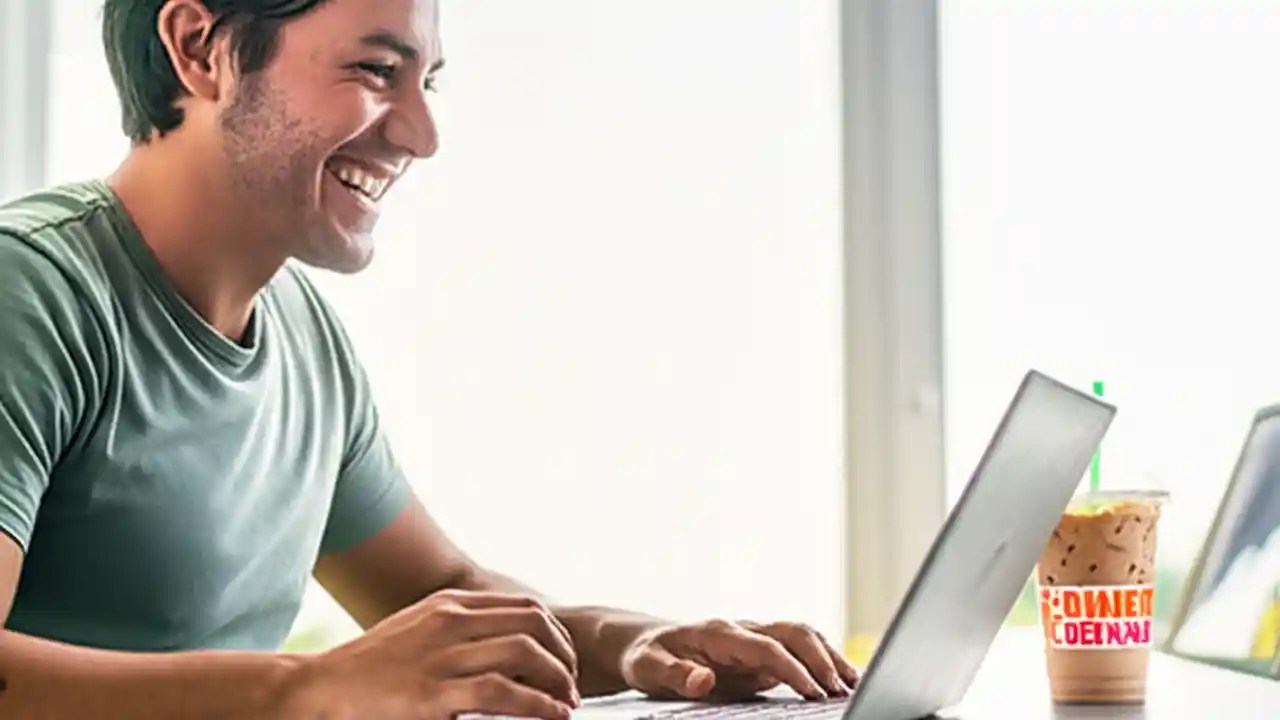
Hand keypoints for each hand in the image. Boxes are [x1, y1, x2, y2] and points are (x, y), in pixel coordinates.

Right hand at [291, 589, 579, 719]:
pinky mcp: (435, 694)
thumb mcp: (417, 633)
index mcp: (448, 605)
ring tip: (567, 703)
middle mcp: (450, 621)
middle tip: (573, 683)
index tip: (567, 659)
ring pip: (526, 653)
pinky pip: (505, 692)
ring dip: (559, 679)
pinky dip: (539, 705)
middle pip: (534, 622)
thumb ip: (457, 633)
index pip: (524, 606)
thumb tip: (505, 648)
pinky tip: (551, 716)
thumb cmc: (368, 670)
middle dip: (565, 654)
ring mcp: (443, 656)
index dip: (557, 633)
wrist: (318, 691)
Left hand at [620, 620, 859, 701]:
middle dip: (822, 660)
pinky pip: (800, 650)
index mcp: (719, 632)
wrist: (645, 643)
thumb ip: (675, 674)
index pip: (767, 647)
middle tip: (842, 692)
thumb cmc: (647, 657)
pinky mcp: (761, 651)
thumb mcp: (648, 668)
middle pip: (794, 633)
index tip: (813, 693)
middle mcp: (743, 629)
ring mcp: (755, 637)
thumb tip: (704, 679)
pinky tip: (842, 679)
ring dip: (831, 656)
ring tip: (855, 683)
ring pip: (803, 636)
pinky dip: (824, 660)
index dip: (792, 669)